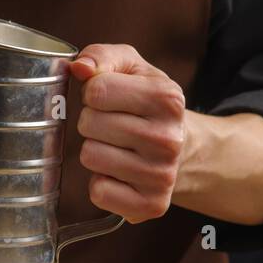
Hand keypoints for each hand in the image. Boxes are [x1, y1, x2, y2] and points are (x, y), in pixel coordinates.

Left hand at [69, 44, 187, 223]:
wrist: (184, 149)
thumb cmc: (148, 106)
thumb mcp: (133, 69)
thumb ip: (102, 57)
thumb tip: (78, 67)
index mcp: (167, 98)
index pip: (96, 90)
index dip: (94, 93)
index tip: (110, 99)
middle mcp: (168, 138)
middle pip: (89, 124)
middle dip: (93, 122)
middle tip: (114, 127)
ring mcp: (162, 175)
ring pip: (90, 157)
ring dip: (96, 151)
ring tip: (118, 149)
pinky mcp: (151, 205)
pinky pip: (99, 192)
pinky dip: (102, 183)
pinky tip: (120, 174)